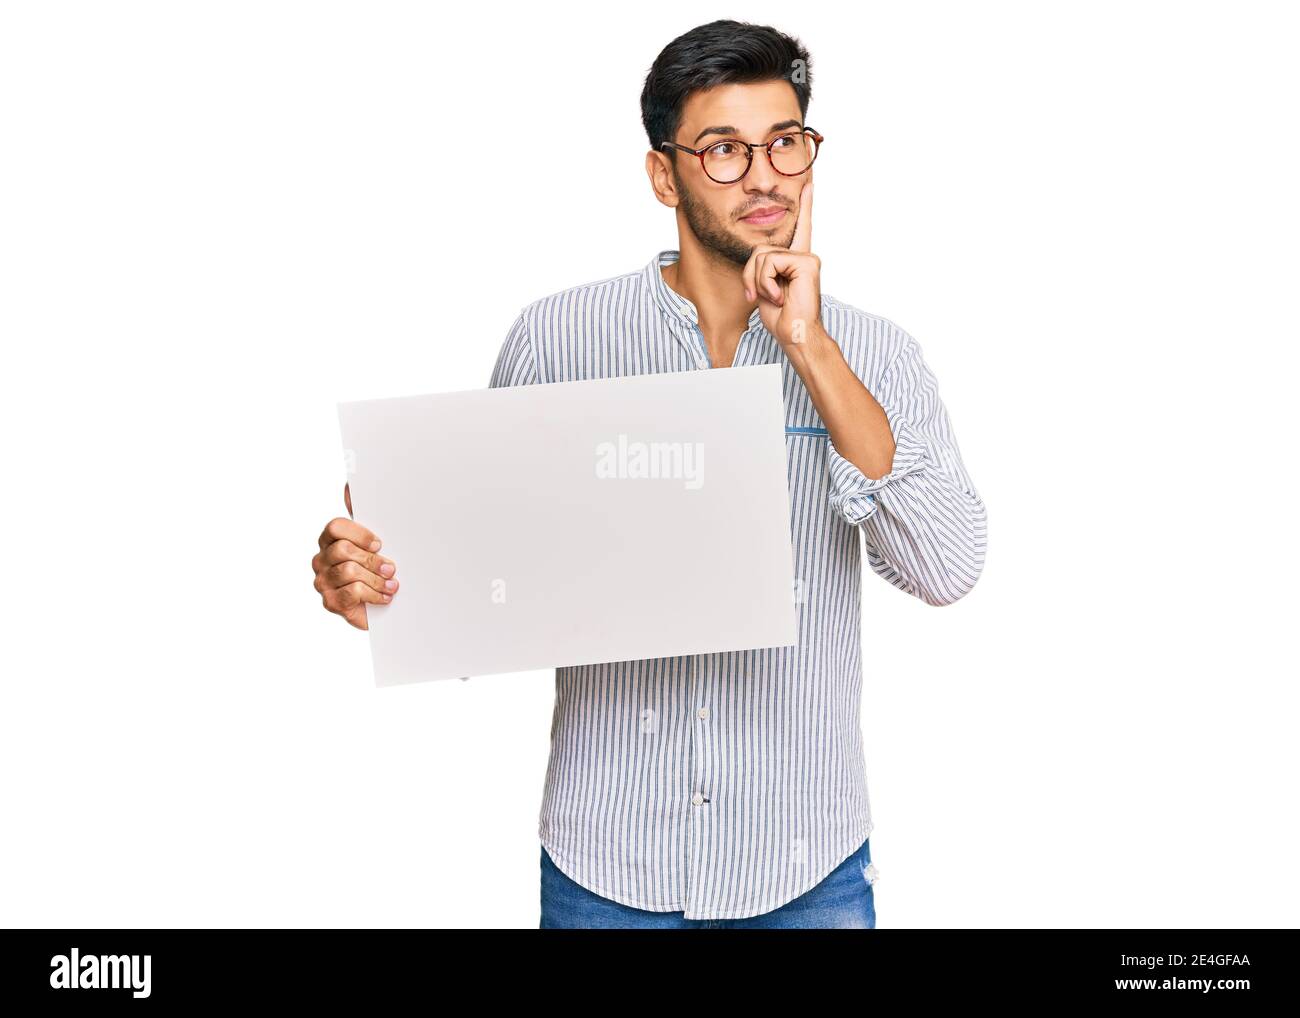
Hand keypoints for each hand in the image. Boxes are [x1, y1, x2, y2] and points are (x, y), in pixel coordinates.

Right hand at [312, 481, 397, 629]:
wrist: (384, 607)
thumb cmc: (380, 570)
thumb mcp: (380, 543)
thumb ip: (369, 516)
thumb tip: (350, 487)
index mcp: (331, 539)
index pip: (335, 526)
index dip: (359, 534)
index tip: (380, 544)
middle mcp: (322, 559)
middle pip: (343, 549)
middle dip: (372, 560)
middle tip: (391, 568)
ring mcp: (323, 581)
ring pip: (349, 571)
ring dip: (377, 579)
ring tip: (391, 585)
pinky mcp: (330, 602)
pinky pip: (352, 593)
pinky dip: (374, 595)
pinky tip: (384, 597)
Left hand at [741, 171, 822, 350]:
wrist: (795, 334)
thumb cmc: (781, 317)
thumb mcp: (764, 288)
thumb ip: (762, 268)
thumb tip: (760, 257)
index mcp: (795, 261)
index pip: (800, 229)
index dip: (805, 207)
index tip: (810, 185)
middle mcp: (804, 255)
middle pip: (759, 251)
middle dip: (750, 276)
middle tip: (758, 296)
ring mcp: (807, 257)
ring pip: (761, 257)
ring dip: (758, 281)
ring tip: (773, 297)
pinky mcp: (806, 262)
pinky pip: (770, 263)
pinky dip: (766, 282)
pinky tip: (779, 296)